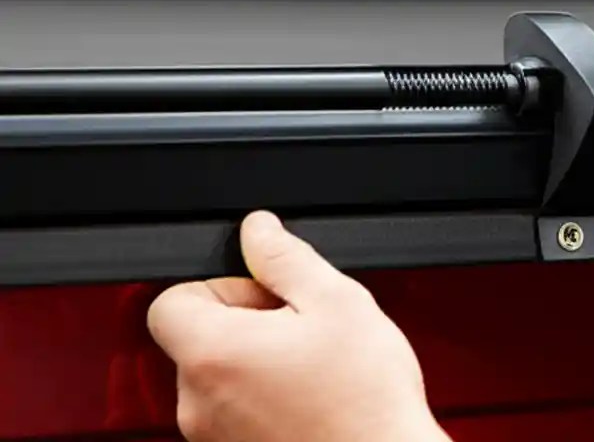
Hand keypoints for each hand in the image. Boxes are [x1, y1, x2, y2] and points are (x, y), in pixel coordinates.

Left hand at [147, 211, 448, 441]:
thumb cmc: (365, 400)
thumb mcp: (337, 301)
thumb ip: (285, 256)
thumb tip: (257, 230)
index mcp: (212, 353)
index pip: (171, 300)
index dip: (222, 288)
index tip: (267, 296)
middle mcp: (197, 402)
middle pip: (198, 338)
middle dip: (247, 324)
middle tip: (303, 330)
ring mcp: (212, 436)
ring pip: (219, 377)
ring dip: (258, 363)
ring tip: (314, 368)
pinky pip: (235, 412)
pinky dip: (265, 399)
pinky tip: (311, 398)